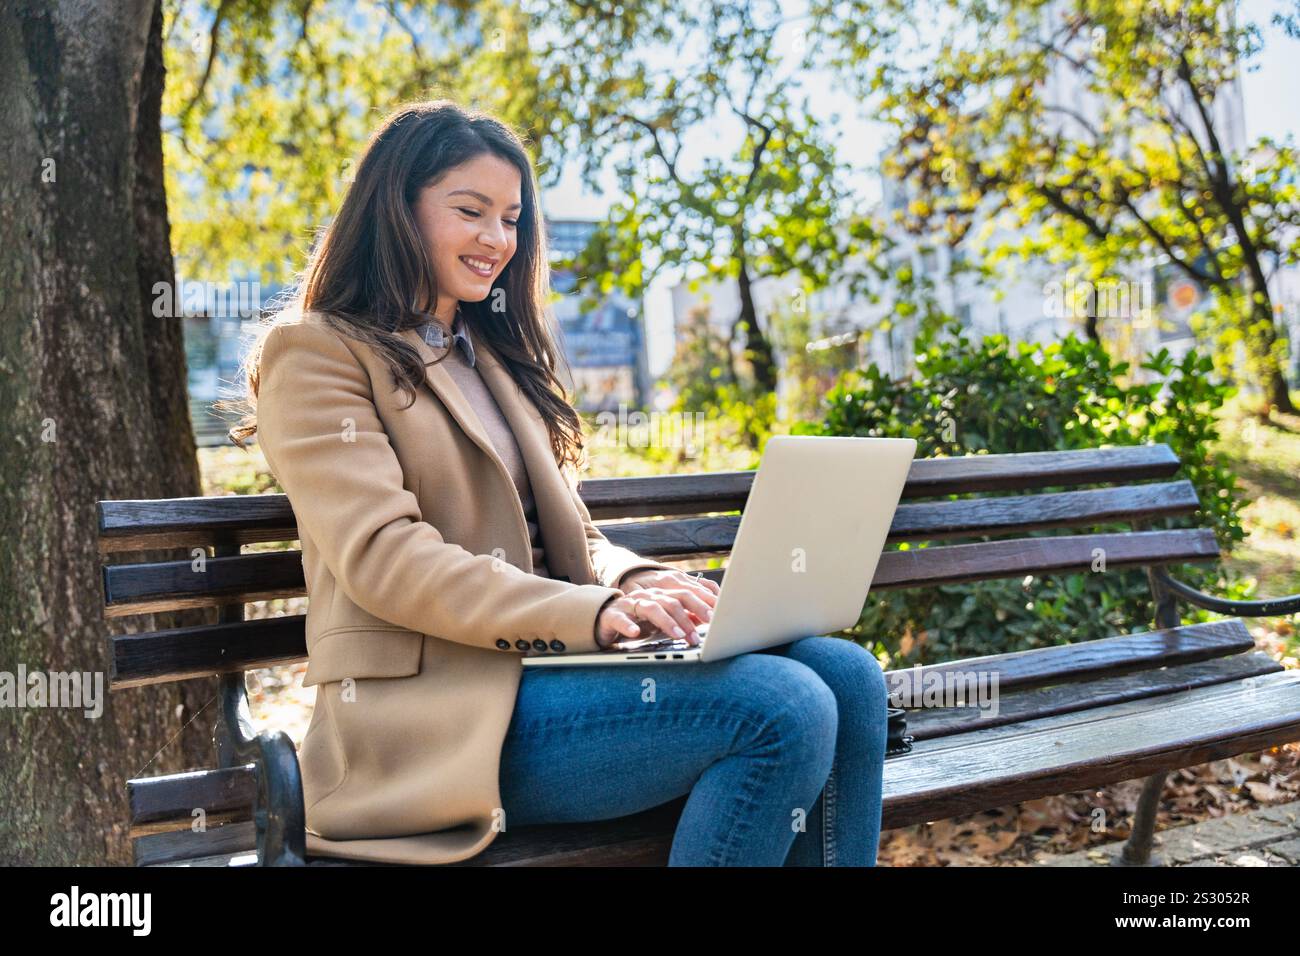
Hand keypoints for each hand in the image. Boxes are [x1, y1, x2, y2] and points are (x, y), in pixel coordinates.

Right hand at [594, 571, 718, 650]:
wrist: (603, 618)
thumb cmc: (637, 620)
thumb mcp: (662, 619)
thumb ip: (682, 617)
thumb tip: (706, 619)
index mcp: (662, 595)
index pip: (686, 595)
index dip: (702, 604)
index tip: (717, 618)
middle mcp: (648, 596)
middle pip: (673, 600)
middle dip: (690, 615)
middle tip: (700, 632)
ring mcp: (630, 604)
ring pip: (651, 608)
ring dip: (667, 622)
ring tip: (678, 635)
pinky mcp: (612, 615)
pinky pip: (620, 618)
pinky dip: (628, 625)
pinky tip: (635, 633)